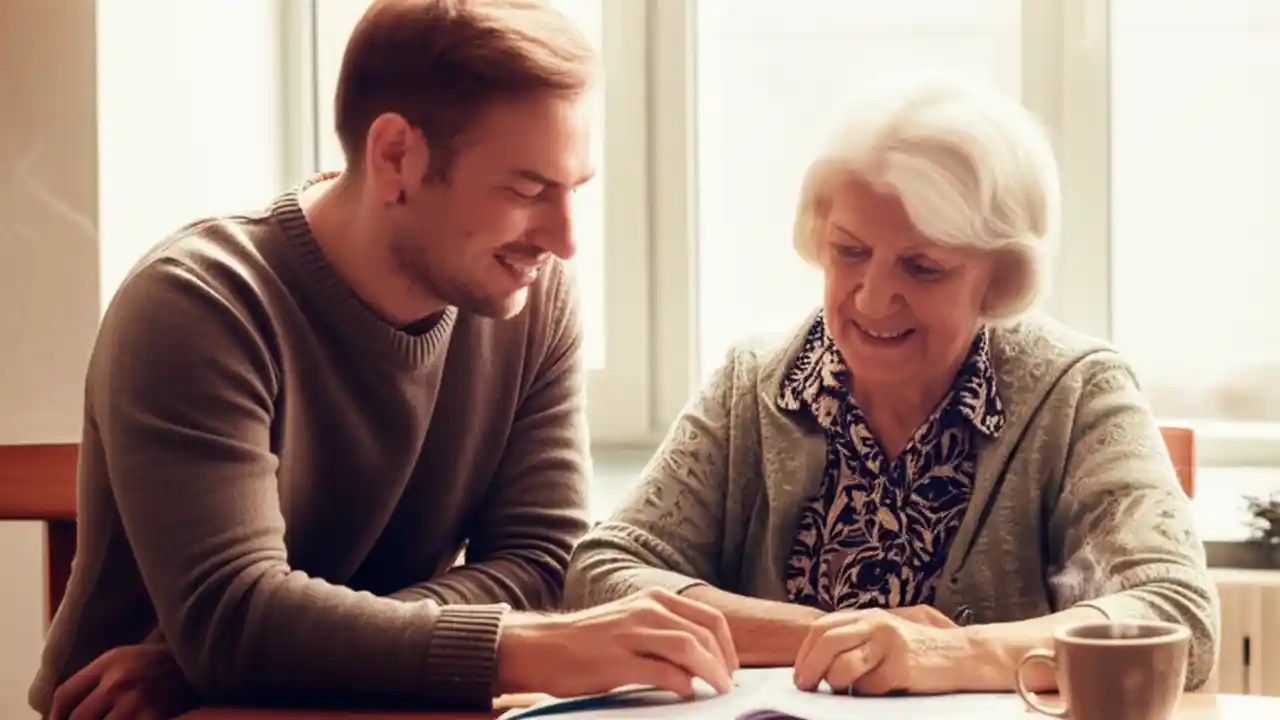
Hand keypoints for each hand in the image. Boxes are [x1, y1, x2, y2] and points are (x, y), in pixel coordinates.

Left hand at [49, 642, 195, 719]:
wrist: (205, 666)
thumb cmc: (159, 665)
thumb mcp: (125, 659)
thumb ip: (95, 678)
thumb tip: (59, 710)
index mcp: (110, 662)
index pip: (64, 695)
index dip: (54, 716)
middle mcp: (119, 681)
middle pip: (76, 719)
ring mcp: (136, 702)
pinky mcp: (153, 718)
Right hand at [496, 587, 738, 699]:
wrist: (543, 645)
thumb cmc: (590, 640)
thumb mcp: (632, 622)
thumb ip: (664, 632)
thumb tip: (702, 659)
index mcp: (653, 598)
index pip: (708, 618)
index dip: (727, 646)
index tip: (730, 667)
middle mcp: (646, 609)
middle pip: (703, 633)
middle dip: (723, 662)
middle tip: (726, 684)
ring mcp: (631, 633)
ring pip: (688, 648)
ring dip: (710, 672)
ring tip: (717, 690)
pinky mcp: (617, 660)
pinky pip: (663, 671)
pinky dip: (682, 683)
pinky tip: (685, 692)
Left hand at [793, 608, 969, 695]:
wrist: (961, 656)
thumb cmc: (917, 652)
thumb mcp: (883, 636)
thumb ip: (855, 640)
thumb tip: (815, 664)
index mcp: (867, 616)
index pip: (822, 629)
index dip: (805, 652)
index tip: (800, 674)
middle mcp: (876, 623)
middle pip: (827, 643)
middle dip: (809, 668)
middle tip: (805, 687)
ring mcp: (889, 643)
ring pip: (843, 666)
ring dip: (836, 683)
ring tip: (843, 690)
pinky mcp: (902, 665)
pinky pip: (870, 686)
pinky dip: (869, 693)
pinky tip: (882, 689)